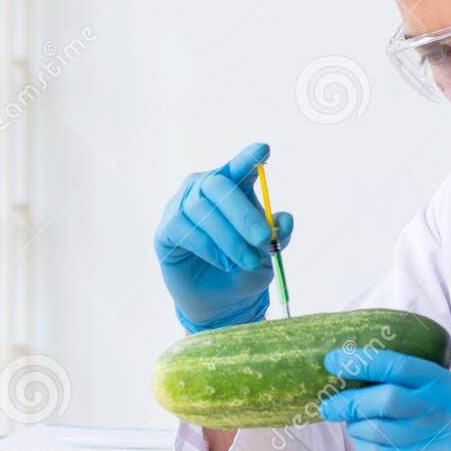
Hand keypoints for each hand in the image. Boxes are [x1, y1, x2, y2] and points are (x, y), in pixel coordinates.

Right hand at [155, 142, 293, 332]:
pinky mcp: (166, 230)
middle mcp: (203, 188)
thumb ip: (277, 235)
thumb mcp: (268, 254)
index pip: (238, 166)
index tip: (264, 150)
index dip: (248, 158)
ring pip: (203, 211)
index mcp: (232, 186)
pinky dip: (209, 248)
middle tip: (262, 239)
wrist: (220, 300)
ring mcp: (181, 206)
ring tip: (246, 262)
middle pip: (218, 185)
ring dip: (230, 240)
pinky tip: (223, 262)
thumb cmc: (243, 267)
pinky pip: (185, 230)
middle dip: (242, 213)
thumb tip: (284, 220)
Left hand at [318, 349, 450, 450]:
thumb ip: (428, 383)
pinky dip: (366, 446)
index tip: (335, 360)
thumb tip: (371, 371)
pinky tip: (366, 442)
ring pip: (379, 430)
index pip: (401, 366)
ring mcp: (442, 446)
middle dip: (349, 400)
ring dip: (355, 426)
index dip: (362, 361)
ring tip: (351, 423)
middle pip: (385, 399)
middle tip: (330, 402)